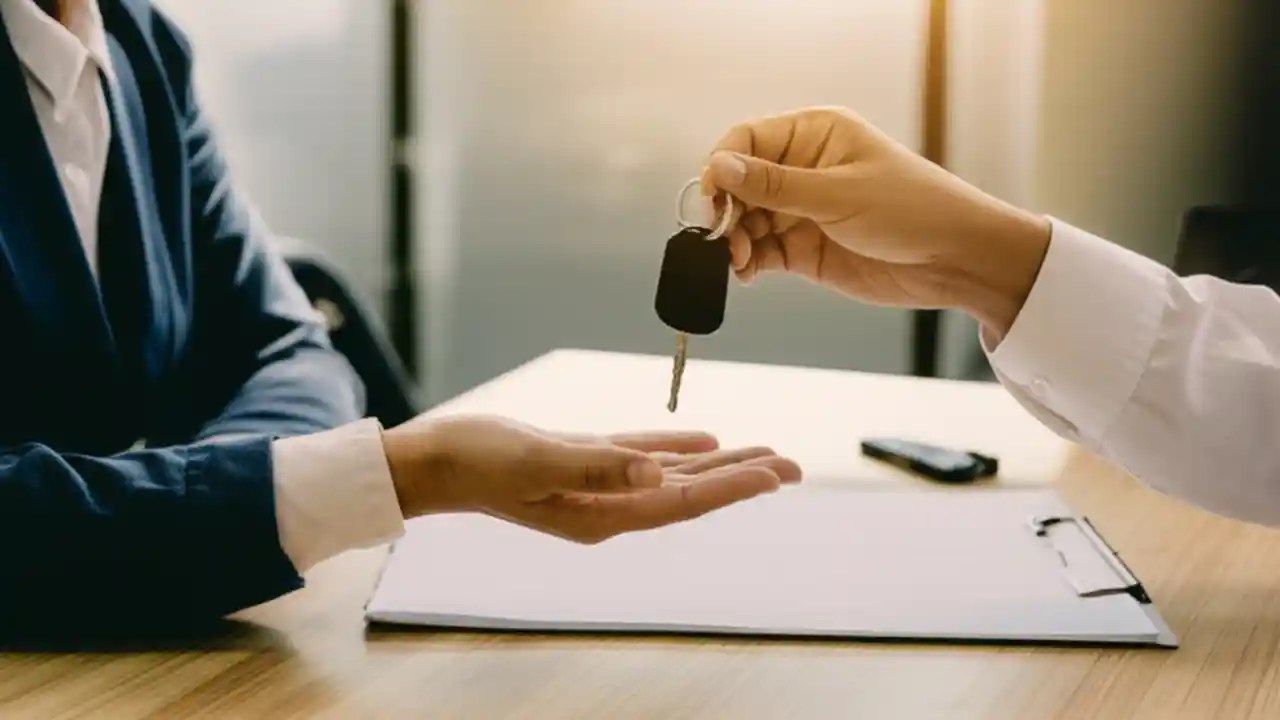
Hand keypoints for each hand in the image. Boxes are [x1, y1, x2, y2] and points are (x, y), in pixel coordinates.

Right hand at [382, 415, 800, 542]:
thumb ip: (597, 467)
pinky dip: (676, 448)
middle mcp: (608, 507)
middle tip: (794, 466)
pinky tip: (704, 439)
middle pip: (690, 492)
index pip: (683, 501)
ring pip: (672, 475)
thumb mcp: (537, 461)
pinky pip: (642, 457)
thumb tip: (656, 476)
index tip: (777, 475)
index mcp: (602, 514)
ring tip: (765, 455)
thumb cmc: (478, 461)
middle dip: (743, 478)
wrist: (434, 461)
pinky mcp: (583, 462)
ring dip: (719, 464)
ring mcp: (596, 486)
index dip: (733, 487)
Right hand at [701, 107, 1052, 336]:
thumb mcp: (839, 193)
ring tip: (738, 261)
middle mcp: (802, 169)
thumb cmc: (912, 209)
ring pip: (746, 222)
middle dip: (726, 211)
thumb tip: (720, 166)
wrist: (954, 259)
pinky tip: (746, 273)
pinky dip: (748, 263)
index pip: (747, 140)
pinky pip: (762, 252)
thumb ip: (775, 185)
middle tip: (723, 237)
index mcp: (814, 135)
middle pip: (740, 185)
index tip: (713, 197)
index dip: (723, 167)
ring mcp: (802, 211)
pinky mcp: (805, 249)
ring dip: (734, 242)